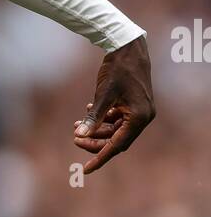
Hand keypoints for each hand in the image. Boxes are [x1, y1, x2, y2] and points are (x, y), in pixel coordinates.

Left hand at [73, 34, 154, 174]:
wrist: (128, 46)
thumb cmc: (118, 69)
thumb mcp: (103, 94)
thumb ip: (93, 117)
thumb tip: (80, 135)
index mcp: (139, 118)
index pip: (117, 145)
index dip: (100, 157)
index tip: (86, 170)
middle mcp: (142, 117)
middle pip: (116, 140)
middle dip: (95, 141)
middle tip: (74, 139)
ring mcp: (139, 111)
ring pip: (115, 130)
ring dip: (97, 129)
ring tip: (76, 124)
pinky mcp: (133, 104)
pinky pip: (116, 119)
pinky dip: (103, 118)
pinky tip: (87, 109)